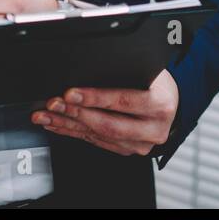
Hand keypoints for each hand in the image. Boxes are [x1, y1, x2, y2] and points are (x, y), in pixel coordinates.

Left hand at [30, 69, 178, 156]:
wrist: (172, 102)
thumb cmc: (158, 82)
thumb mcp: (148, 71)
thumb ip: (124, 73)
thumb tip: (86, 70)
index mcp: (160, 105)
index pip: (123, 101)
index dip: (94, 98)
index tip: (70, 93)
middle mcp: (153, 129)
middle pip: (107, 124)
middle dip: (75, 113)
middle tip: (53, 104)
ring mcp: (140, 144)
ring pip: (97, 135)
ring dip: (67, 125)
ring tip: (45, 115)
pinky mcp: (127, 150)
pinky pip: (95, 141)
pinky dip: (73, 132)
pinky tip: (57, 125)